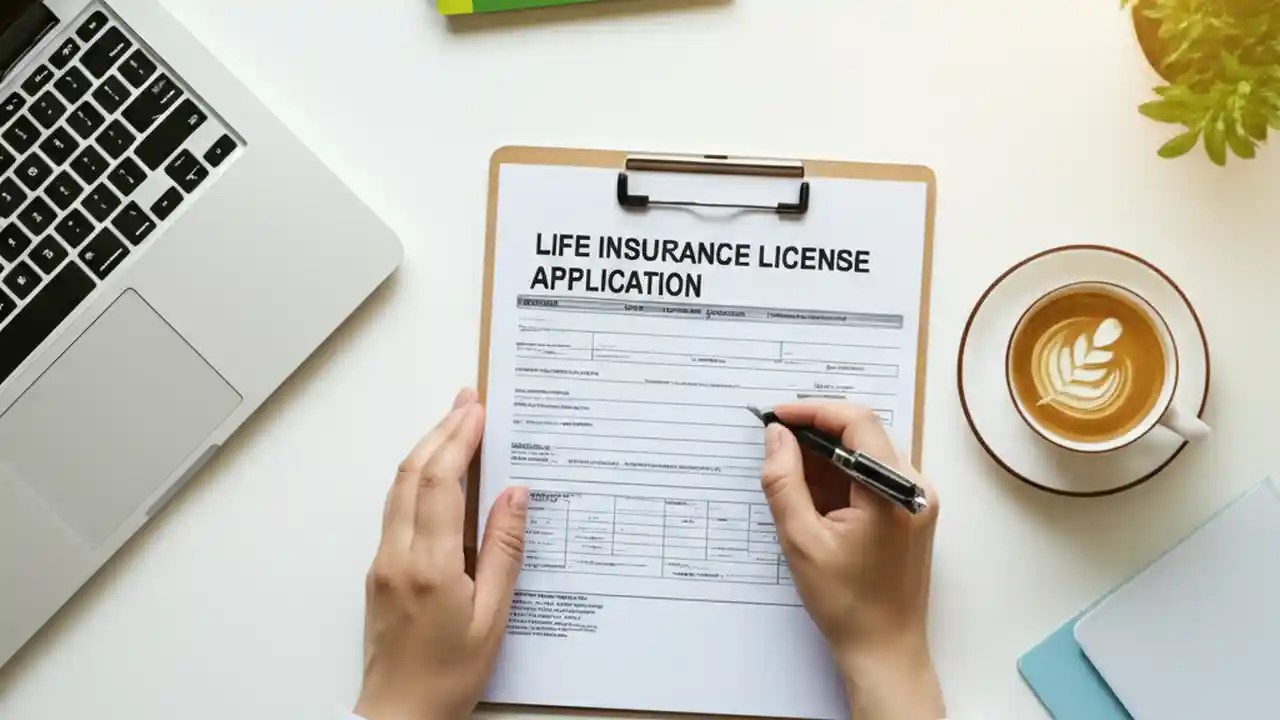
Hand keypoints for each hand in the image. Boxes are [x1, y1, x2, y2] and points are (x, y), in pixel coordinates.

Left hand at [354, 389, 528, 719]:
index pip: (441, 483)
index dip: (459, 440)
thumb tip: (515, 496)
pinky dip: (417, 477)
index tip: (478, 411)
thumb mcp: (492, 618)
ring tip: (453, 422)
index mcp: (429, 566)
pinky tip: (437, 472)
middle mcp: (396, 555)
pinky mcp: (378, 570)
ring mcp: (382, 561)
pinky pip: (396, 508)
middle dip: (441, 430)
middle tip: (466, 400)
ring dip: (426, 449)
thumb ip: (503, 552)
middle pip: (413, 474)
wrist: (399, 715)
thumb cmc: (446, 677)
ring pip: (399, 488)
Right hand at [760, 403, 943, 719]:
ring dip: (827, 454)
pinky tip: (813, 495)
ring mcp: (917, 498)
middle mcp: (914, 486)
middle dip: (816, 431)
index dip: (812, 410)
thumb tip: (775, 436)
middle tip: (775, 442)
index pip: (856, 422)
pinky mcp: (911, 510)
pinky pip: (873, 474)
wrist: (885, 649)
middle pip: (863, 432)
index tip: (776, 416)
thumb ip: (784, 482)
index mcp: (892, 491)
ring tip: (789, 474)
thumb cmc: (846, 604)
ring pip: (867, 452)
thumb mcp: (801, 540)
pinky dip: (841, 475)